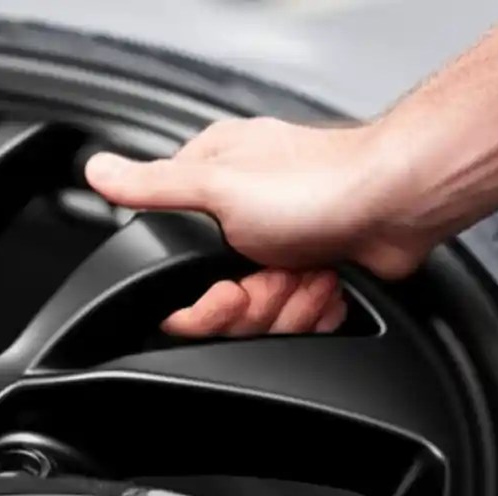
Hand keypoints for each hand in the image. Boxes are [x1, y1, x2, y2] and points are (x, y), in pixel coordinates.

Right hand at [85, 118, 435, 336]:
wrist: (401, 202)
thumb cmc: (322, 183)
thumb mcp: (219, 183)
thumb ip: (153, 187)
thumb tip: (96, 173)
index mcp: (212, 185)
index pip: (176, 270)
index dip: (204, 300)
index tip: (227, 295)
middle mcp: (246, 215)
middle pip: (225, 303)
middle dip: (258, 301)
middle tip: (280, 277)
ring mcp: (284, 244)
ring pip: (266, 317)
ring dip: (293, 304)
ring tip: (312, 272)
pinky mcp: (318, 270)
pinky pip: (301, 319)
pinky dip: (317, 310)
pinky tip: (329, 285)